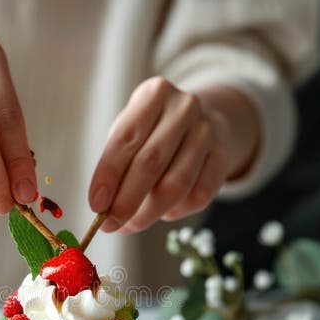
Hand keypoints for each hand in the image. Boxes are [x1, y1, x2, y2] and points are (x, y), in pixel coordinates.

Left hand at [88, 77, 229, 232]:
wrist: (201, 121)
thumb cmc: (152, 130)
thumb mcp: (130, 131)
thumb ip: (117, 163)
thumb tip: (105, 208)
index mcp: (154, 94)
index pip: (126, 138)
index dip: (108, 175)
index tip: (96, 205)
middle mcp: (184, 108)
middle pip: (151, 163)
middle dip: (126, 201)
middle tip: (110, 225)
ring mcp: (208, 132)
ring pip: (176, 185)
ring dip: (149, 213)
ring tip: (130, 224)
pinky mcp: (223, 157)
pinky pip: (199, 196)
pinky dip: (177, 211)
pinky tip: (163, 211)